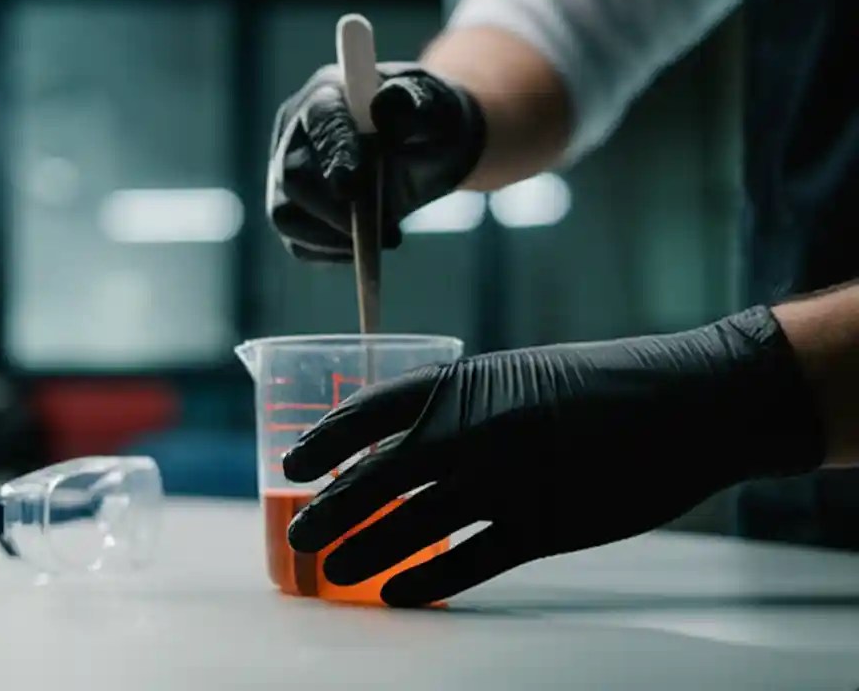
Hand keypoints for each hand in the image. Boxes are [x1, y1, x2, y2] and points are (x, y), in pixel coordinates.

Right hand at [266, 62, 485, 260]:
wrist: (427, 148)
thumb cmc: (432, 124)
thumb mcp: (440, 111)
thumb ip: (419, 107)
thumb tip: (386, 108)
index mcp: (328, 95)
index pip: (321, 123)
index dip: (333, 153)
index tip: (352, 187)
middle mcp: (296, 132)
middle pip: (291, 175)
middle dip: (334, 208)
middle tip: (381, 226)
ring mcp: (287, 173)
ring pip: (286, 214)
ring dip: (332, 236)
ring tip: (383, 237)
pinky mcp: (293, 209)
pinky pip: (297, 242)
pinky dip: (331, 252)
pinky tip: (365, 249)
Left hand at [281, 306, 826, 605]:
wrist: (683, 404)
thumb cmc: (597, 386)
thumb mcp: (514, 378)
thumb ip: (459, 411)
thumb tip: (399, 456)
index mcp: (461, 382)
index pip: (367, 410)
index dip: (324, 441)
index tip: (290, 466)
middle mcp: (472, 430)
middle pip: (377, 479)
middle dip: (330, 511)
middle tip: (298, 537)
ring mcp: (506, 481)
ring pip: (411, 527)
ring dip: (364, 551)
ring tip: (333, 570)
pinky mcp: (543, 527)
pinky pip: (467, 564)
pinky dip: (425, 582)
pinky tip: (396, 595)